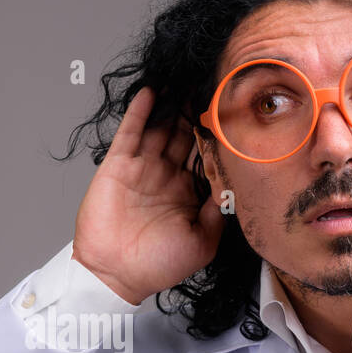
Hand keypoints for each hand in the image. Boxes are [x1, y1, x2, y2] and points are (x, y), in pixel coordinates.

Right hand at [72, 85, 226, 305]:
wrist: (115, 275)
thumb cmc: (158, 265)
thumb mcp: (203, 242)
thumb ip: (219, 211)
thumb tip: (235, 183)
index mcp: (187, 192)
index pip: (205, 154)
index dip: (217, 134)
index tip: (232, 111)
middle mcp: (166, 175)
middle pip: (185, 133)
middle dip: (197, 110)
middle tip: (212, 82)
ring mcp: (141, 167)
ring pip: (161, 126)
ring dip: (173, 104)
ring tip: (186, 78)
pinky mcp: (118, 164)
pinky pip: (131, 131)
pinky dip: (141, 110)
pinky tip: (153, 90)